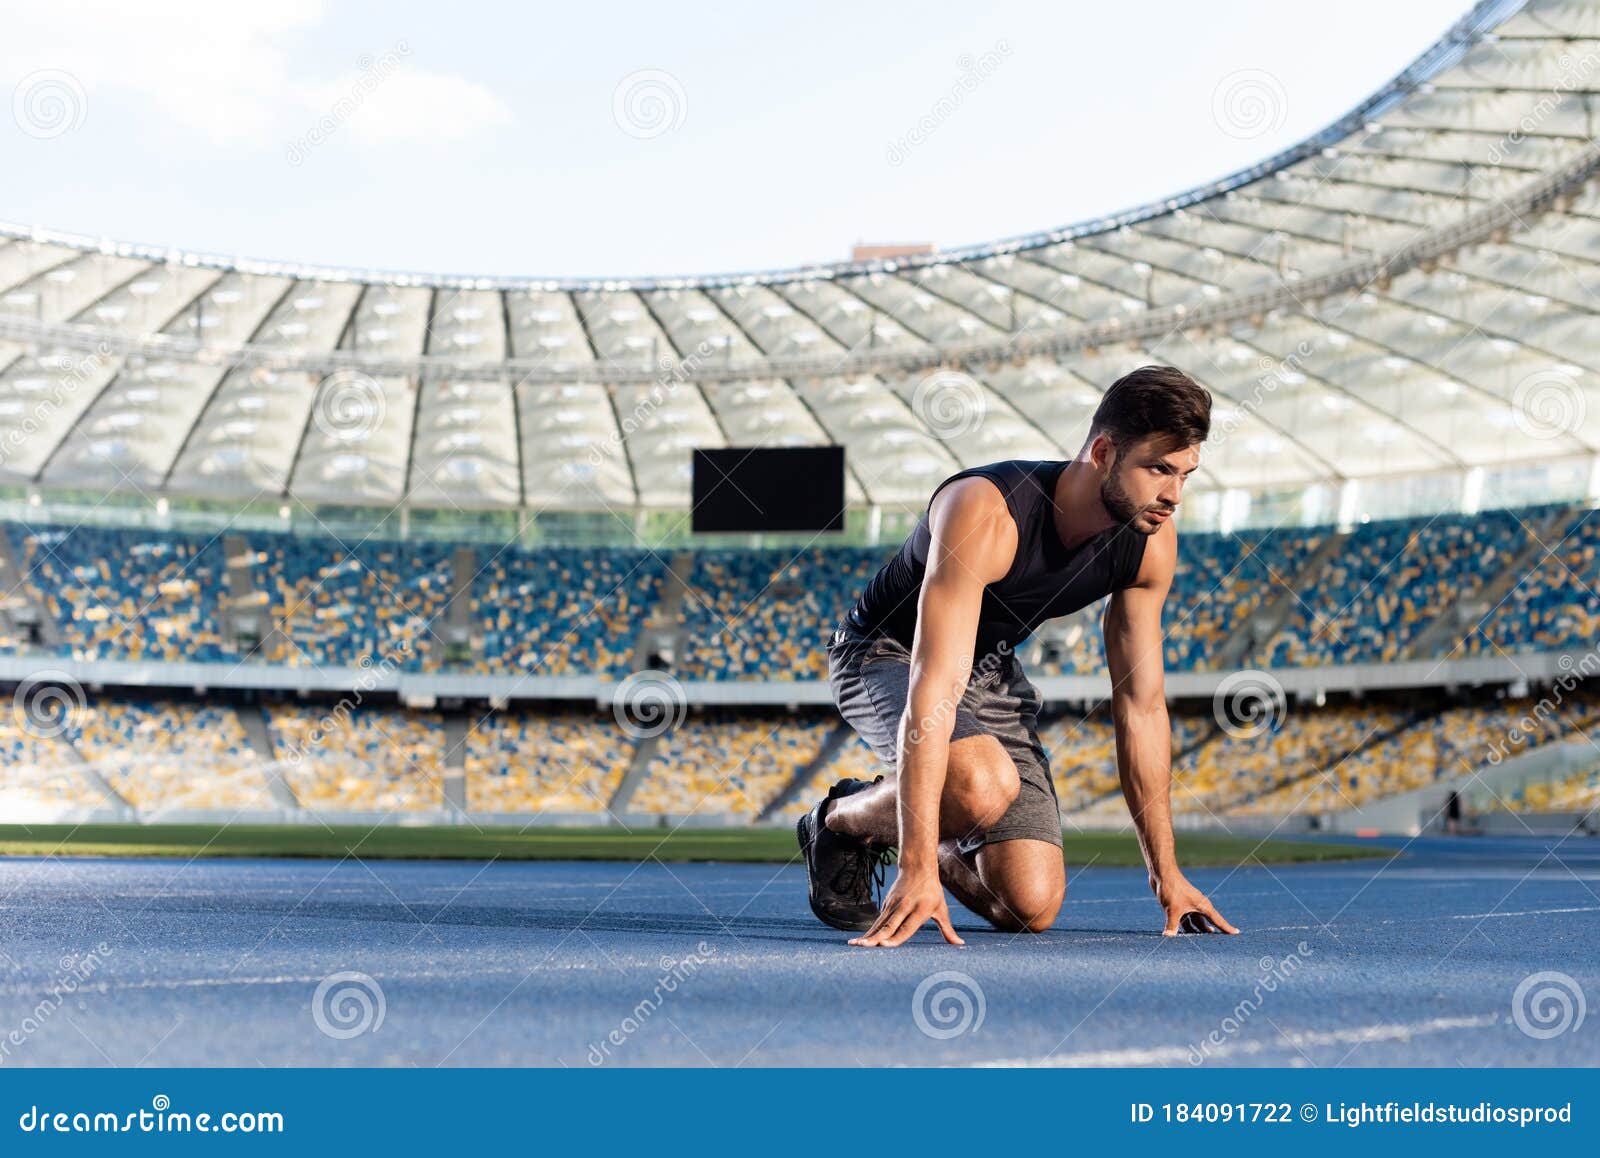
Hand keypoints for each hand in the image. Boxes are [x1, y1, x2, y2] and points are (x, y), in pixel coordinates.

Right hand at [849, 866, 963, 947]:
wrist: (917, 866)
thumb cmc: (932, 891)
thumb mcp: (941, 909)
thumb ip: (947, 930)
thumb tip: (960, 944)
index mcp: (919, 910)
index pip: (906, 927)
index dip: (895, 937)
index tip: (884, 945)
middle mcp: (904, 907)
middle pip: (888, 925)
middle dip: (875, 938)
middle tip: (862, 947)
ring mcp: (893, 905)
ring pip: (879, 923)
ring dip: (867, 935)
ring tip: (854, 945)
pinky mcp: (887, 904)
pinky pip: (877, 920)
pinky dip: (869, 931)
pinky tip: (861, 941)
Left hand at [1152, 872, 1237, 935]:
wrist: (1163, 873)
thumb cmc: (1172, 888)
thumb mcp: (1173, 909)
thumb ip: (1172, 925)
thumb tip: (1169, 938)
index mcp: (1203, 906)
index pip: (1218, 920)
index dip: (1227, 928)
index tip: (1237, 933)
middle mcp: (1198, 906)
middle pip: (1205, 924)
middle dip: (1209, 934)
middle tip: (1215, 945)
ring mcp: (1188, 906)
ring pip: (1194, 922)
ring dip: (1194, 931)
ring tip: (1198, 943)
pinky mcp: (1179, 905)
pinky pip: (1183, 919)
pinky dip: (1183, 927)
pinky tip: (1180, 934)